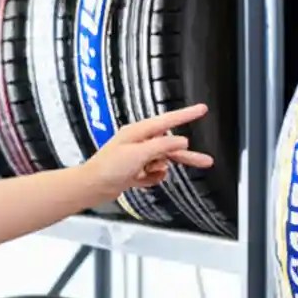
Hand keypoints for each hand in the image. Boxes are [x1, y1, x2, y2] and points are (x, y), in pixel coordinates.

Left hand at [79, 104, 214, 201]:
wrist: (92, 187)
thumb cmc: (108, 168)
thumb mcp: (139, 154)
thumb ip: (162, 146)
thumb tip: (181, 141)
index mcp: (138, 132)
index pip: (168, 120)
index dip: (187, 115)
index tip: (202, 109)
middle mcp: (139, 142)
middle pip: (170, 145)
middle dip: (184, 155)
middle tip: (205, 160)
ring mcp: (137, 156)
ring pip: (162, 160)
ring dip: (159, 168)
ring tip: (149, 173)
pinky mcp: (135, 170)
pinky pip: (154, 174)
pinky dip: (152, 178)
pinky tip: (143, 180)